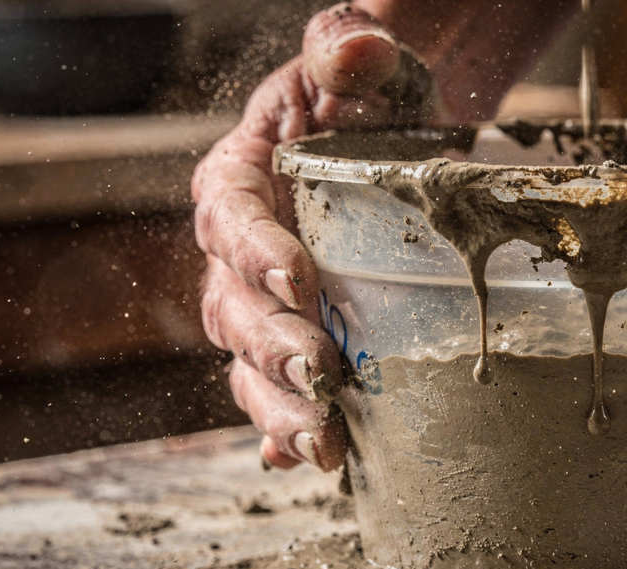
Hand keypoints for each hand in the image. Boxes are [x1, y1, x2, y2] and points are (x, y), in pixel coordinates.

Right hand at [193, 1, 573, 469]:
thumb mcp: (360, 60)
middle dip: (273, 350)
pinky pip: (278, 388)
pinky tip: (306, 463)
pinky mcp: (298, 334)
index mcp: (238, 182)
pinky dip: (285, 429)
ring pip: (249, 364)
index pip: (229, 219)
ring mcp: (264, 302)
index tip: (301, 283)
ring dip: (280, 407)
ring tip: (322, 444)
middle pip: (233, 308)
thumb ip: (348, 50)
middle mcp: (238, 251)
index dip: (256, 255)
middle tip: (320, 377)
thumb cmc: (371, 94)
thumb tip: (355, 46)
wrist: (396, 137)